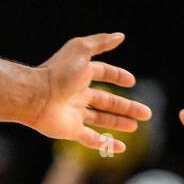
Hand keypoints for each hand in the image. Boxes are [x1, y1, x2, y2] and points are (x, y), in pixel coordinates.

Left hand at [31, 33, 150, 152]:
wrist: (35, 96)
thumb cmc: (58, 72)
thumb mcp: (80, 50)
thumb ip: (100, 42)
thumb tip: (120, 35)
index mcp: (80, 74)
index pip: (102, 73)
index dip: (117, 76)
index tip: (132, 82)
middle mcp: (77, 94)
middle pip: (106, 100)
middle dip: (127, 106)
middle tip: (147, 113)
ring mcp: (74, 113)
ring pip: (101, 119)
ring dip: (118, 122)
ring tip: (136, 126)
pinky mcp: (70, 130)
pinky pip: (91, 139)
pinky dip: (106, 144)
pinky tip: (120, 148)